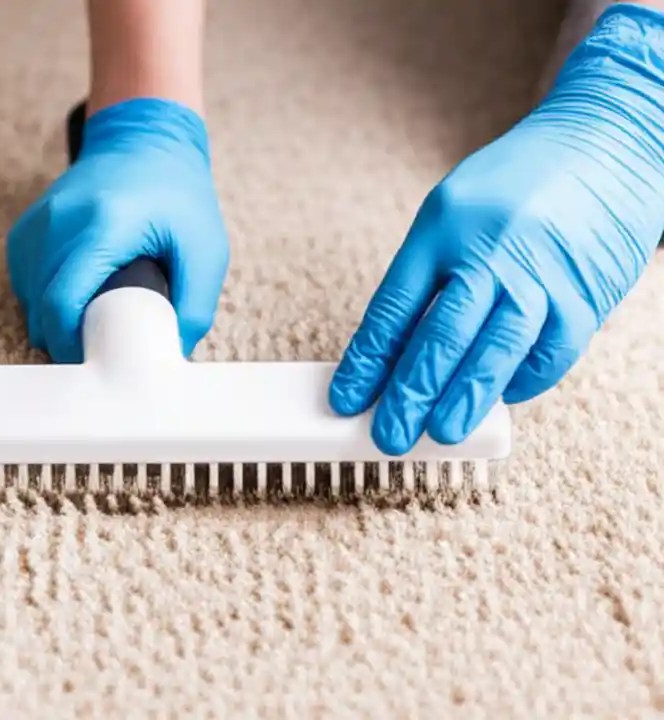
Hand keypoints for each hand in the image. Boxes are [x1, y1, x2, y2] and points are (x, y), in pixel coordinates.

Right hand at [7, 98, 229, 361]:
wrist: (145, 138)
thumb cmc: (178, 193)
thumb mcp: (206, 249)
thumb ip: (194, 305)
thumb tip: (170, 353)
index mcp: (102, 227)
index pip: (62, 303)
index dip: (70, 344)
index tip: (94, 359)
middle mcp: (60, 222)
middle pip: (40, 307)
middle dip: (65, 337)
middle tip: (102, 343)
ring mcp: (38, 222)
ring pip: (28, 297)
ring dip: (53, 318)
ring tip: (92, 314)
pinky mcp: (27, 227)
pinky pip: (23, 279)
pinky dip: (42, 296)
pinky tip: (74, 292)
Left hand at [329, 4, 663, 454]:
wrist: (605, 143)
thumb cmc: (516, 184)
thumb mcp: (453, 212)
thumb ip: (428, 276)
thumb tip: (397, 354)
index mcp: (442, 228)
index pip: (393, 308)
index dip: (367, 361)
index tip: (345, 400)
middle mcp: (490, 251)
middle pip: (442, 334)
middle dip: (412, 391)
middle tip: (389, 435)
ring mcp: (541, 275)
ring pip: (496, 350)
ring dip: (466, 398)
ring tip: (442, 433)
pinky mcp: (585, 295)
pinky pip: (549, 353)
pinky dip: (522, 380)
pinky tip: (501, 398)